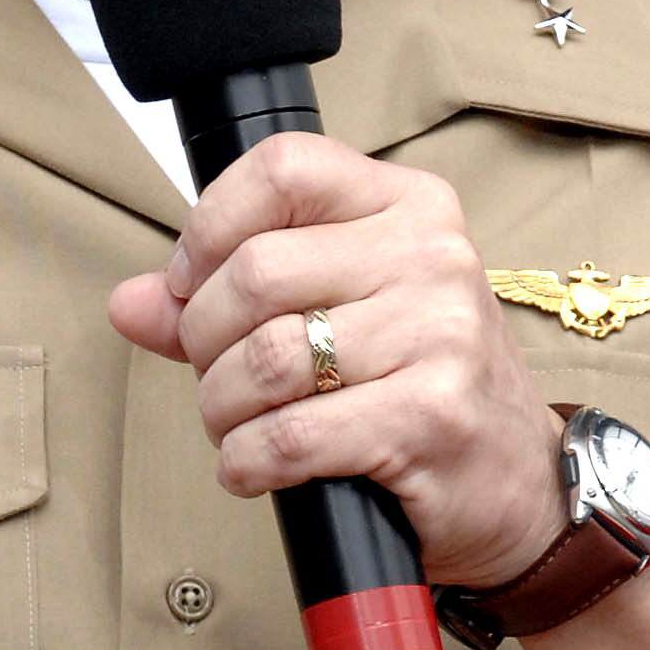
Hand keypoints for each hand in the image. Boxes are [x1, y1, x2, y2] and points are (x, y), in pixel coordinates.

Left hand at [107, 132, 566, 587]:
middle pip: (256, 272)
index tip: (188, 282)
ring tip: (234, 425)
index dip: (209, 225)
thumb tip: (130, 302)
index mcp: (409, 205)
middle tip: (215, 374)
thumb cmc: (420, 384)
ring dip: (222, 406)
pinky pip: (291, 435)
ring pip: (266, 357)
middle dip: (204, 337)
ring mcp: (439, 335)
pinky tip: (253, 467)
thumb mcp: (340, 312)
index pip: (283, 168)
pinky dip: (247, 460)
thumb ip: (228, 299)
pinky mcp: (429, 418)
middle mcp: (432, 256)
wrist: (519, 482)